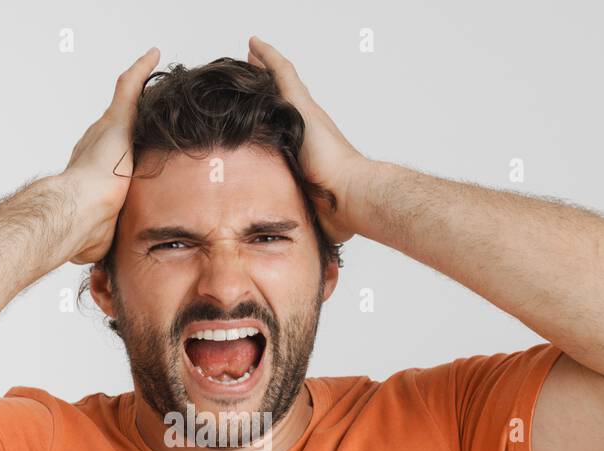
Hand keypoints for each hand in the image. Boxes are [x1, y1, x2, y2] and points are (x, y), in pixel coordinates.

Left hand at [61, 46, 160, 264]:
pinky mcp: (117, 215)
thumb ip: (131, 89)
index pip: (128, 118)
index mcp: (105, 138)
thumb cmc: (99, 169)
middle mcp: (106, 163)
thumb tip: (149, 55)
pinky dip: (151, 203)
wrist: (85, 216)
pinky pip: (138, 206)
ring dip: (153, 178)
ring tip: (178, 178)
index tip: (169, 107)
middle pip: (134, 149)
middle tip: (179, 144)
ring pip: (137, 179)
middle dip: (154, 146)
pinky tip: (164, 205)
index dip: (148, 111)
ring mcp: (111, 190)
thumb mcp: (120, 118)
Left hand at [247, 36, 368, 244]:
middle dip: (268, 83)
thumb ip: (307, 222)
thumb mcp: (312, 213)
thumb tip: (306, 255)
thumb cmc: (341, 211)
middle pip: (284, 98)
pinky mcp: (302, 107)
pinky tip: (254, 43)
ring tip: (250, 50)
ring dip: (266, 66)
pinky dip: (268, 57)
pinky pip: (281, 73)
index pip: (288, 127)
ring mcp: (307, 115)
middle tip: (252, 67)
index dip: (274, 116)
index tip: (262, 110)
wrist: (353, 196)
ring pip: (281, 82)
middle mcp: (310, 127)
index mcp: (311, 150)